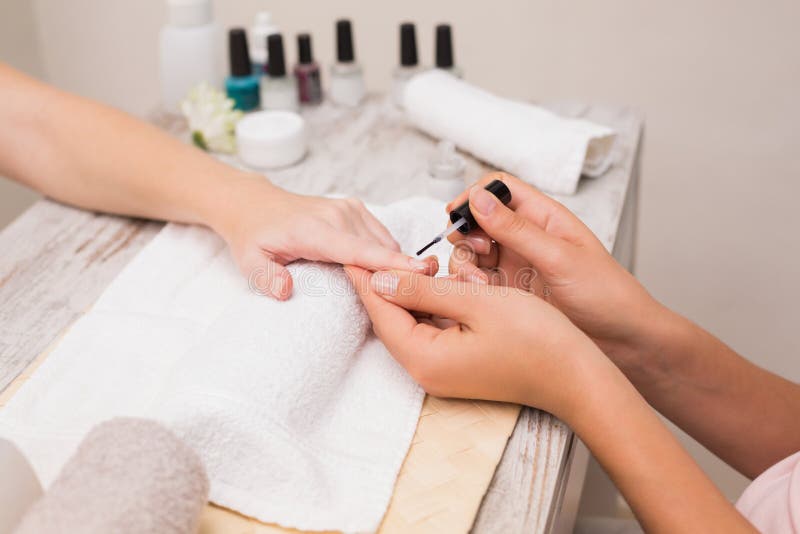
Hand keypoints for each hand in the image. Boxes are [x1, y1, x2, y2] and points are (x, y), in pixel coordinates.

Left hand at [213, 174, 436, 298]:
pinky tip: (384, 272)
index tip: (419, 271)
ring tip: (399, 291)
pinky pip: (381, 235)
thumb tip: (284, 292)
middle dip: (397, 274)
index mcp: (314, 230)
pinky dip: (387, 254)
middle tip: (407, 304)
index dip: (389, 263)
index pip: (359, 250)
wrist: (254, 205)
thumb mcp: (248, 262)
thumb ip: (265, 278)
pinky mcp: (355, 209)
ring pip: (385, 243)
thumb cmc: (254, 236)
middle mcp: (337, 215)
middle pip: (380, 250)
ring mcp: (349, 209)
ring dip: (394, 265)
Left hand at [345, 266, 613, 419]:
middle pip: (391, 319)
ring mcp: (442, 373)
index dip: (365, 278)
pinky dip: (431, 306)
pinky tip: (440, 284)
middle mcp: (426, 371)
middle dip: (388, 282)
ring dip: (413, 292)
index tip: (350, 250)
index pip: (380, 311)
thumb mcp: (476, 300)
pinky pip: (431, 331)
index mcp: (424, 358)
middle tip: (384, 249)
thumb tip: (379, 278)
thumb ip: (423, 289)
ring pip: (411, 323)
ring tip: (419, 262)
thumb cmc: (536, 339)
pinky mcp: (457, 368)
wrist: (576, 377)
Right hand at [445, 172, 664, 369]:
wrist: (622, 341)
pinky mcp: (508, 293)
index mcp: (543, 217)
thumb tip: (479, 198)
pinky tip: (480, 297)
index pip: (499, 188)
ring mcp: (515, 265)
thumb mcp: (559, 257)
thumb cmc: (606, 294)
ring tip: (478, 284)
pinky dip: (469, 285)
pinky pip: (476, 281)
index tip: (458, 214)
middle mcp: (525, 238)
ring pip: (472, 252)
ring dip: (465, 263)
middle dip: (465, 233)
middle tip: (474, 252)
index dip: (475, 196)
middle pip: (477, 220)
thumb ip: (516, 229)